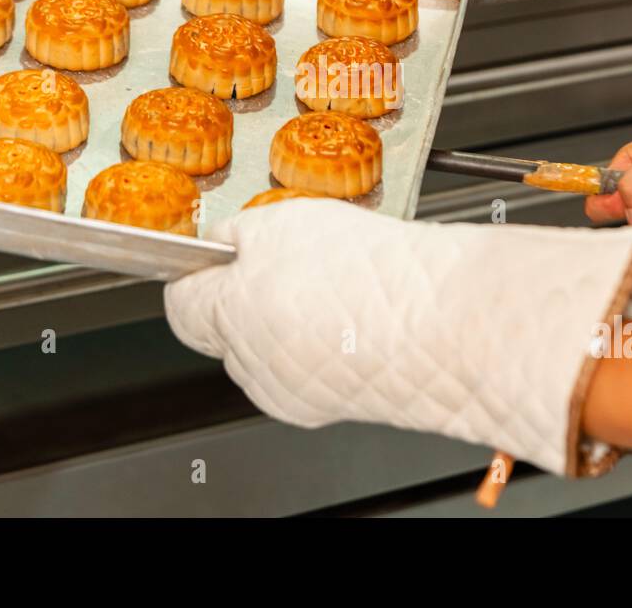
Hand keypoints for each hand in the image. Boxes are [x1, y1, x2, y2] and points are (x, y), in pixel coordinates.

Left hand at [164, 199, 631, 474]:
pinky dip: (334, 337)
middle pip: (230, 327)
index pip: (181, 301)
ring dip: (297, 314)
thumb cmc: (372, 276)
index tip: (216, 253)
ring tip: (342, 280)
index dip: (198, 270)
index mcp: (231, 318)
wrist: (449, 323)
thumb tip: (220, 246)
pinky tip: (364, 311)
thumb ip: (239, 239)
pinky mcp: (343, 405)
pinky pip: (321, 364)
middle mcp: (256, 369)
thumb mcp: (284, 226)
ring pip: (277, 347)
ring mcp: (300, 394)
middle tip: (296, 256)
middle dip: (254, 291)